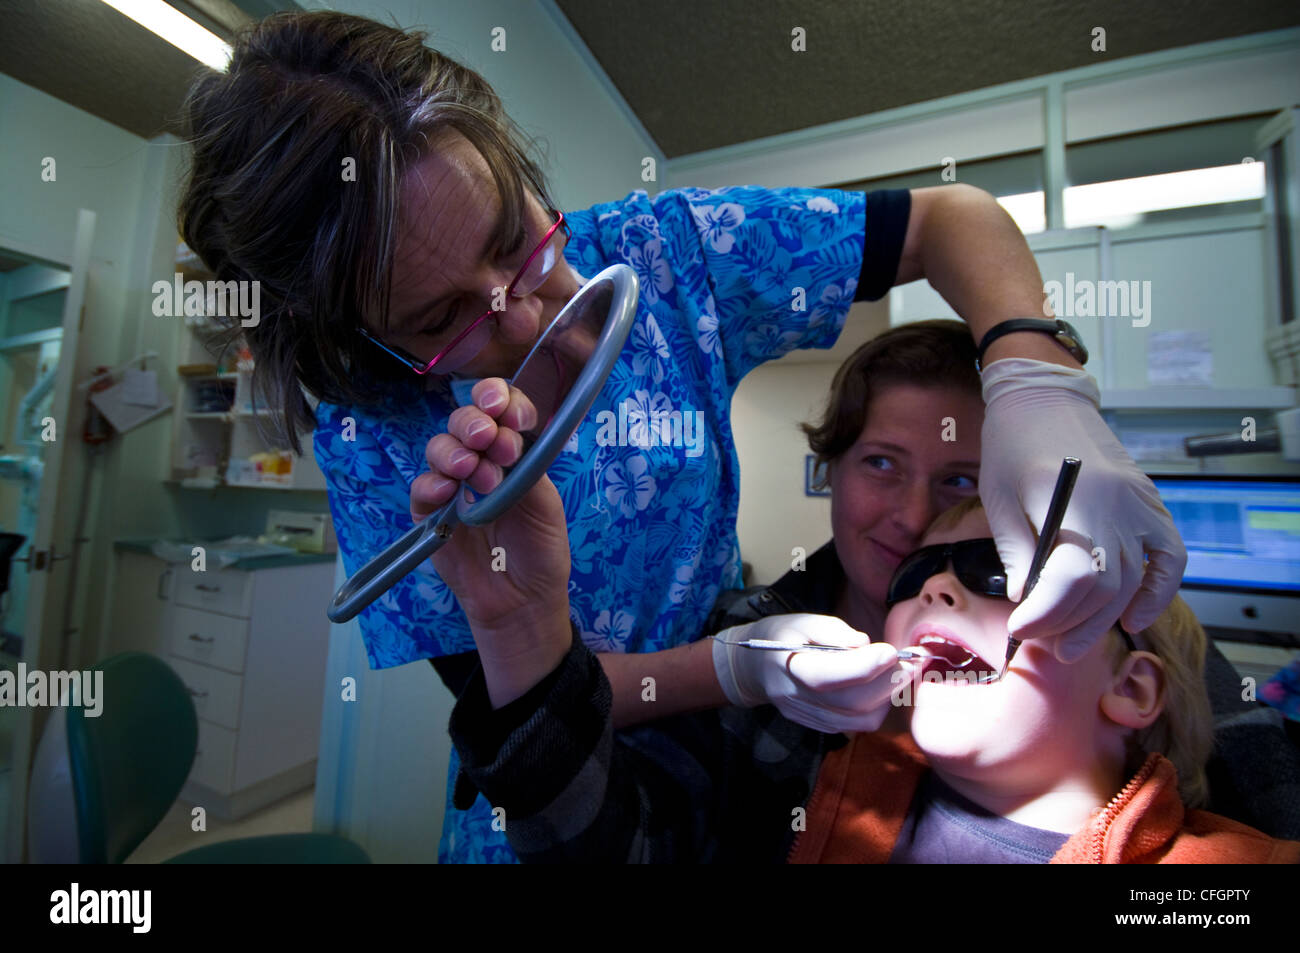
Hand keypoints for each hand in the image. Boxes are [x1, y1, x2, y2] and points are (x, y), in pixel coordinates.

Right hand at [413, 378, 569, 649]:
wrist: (523, 600)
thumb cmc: (540, 549)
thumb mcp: (545, 503)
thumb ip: (526, 467)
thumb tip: (505, 437)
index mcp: (513, 450)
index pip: (501, 409)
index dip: (502, 401)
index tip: (511, 414)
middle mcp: (481, 460)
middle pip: (465, 420)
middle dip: (475, 422)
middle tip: (488, 439)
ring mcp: (453, 485)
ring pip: (440, 447)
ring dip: (455, 453)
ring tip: (474, 472)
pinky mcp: (430, 513)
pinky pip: (421, 488)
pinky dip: (431, 484)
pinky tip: (447, 492)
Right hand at [711, 614, 906, 732]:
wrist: (754, 668)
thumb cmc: (781, 636)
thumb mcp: (801, 621)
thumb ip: (832, 631)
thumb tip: (865, 644)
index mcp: (790, 669)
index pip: (830, 676)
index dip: (866, 666)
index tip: (892, 649)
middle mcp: (800, 701)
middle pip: (854, 703)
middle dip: (890, 681)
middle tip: (914, 660)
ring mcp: (811, 719)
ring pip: (861, 720)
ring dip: (888, 696)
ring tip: (901, 671)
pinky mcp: (822, 727)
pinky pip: (858, 724)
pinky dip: (877, 706)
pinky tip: (882, 685)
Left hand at [979, 358, 1186, 660]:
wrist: (1044, 398)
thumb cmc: (1011, 446)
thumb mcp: (999, 499)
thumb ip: (1016, 551)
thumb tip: (1027, 603)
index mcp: (1071, 498)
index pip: (1073, 576)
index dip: (1048, 612)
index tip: (1020, 630)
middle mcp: (1115, 503)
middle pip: (1106, 586)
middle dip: (1072, 624)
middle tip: (1042, 644)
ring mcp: (1139, 503)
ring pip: (1135, 579)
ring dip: (1104, 619)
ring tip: (1071, 642)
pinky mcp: (1149, 502)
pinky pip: (1169, 555)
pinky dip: (1158, 591)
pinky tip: (1132, 619)